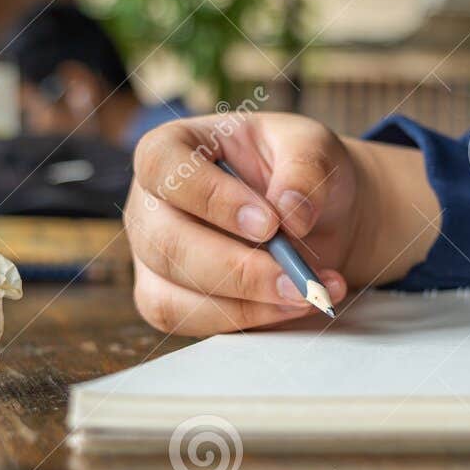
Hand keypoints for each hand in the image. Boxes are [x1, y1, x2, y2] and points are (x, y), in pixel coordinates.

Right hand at [125, 112, 438, 335]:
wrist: (318, 217)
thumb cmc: (299, 172)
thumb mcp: (314, 148)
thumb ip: (305, 169)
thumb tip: (292, 213)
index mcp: (172, 148)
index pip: (163, 167)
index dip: (212, 198)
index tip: (270, 223)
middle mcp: (150, 204)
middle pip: (164, 242)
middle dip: (236, 269)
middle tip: (297, 279)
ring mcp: (154, 257)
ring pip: (170, 294)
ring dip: (244, 305)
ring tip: (306, 294)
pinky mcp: (170, 299)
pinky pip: (191, 322)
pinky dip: (247, 320)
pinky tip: (292, 306)